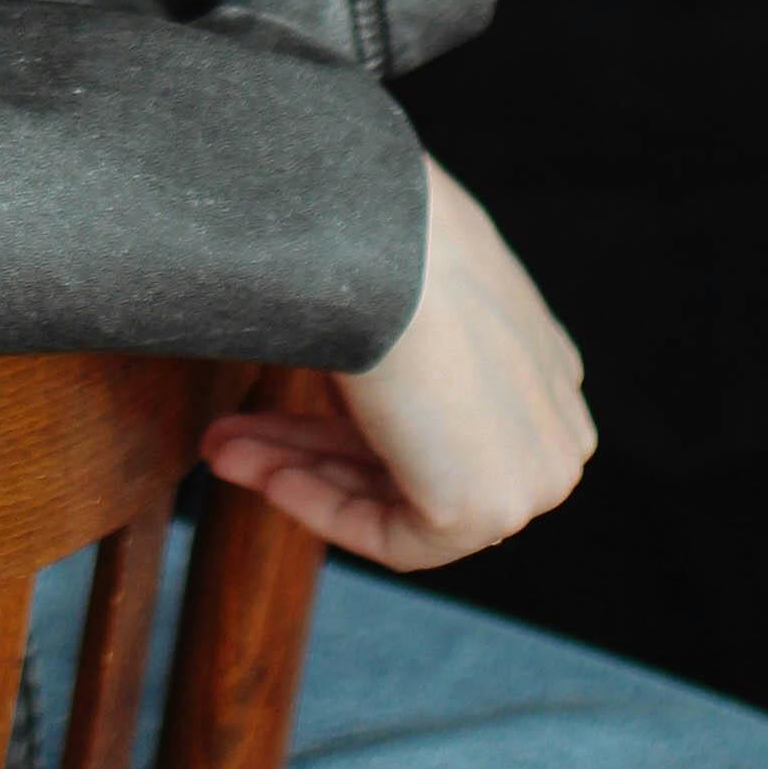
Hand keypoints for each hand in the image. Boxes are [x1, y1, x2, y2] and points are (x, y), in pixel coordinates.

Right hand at [203, 159, 593, 572]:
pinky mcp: (488, 511)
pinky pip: (391, 534)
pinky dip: (318, 505)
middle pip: (416, 459)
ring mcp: (530, 474)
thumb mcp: (403, 275)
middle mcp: (550, 425)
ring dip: (295, 471)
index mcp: (542, 361)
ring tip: (217, 448)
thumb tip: (339, 345)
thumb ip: (396, 326)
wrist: (389, 251)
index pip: (443, 419)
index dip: (348, 419)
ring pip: (397, 495)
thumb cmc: (387, 234)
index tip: (277, 407)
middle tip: (230, 435)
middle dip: (311, 447)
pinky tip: (256, 470)